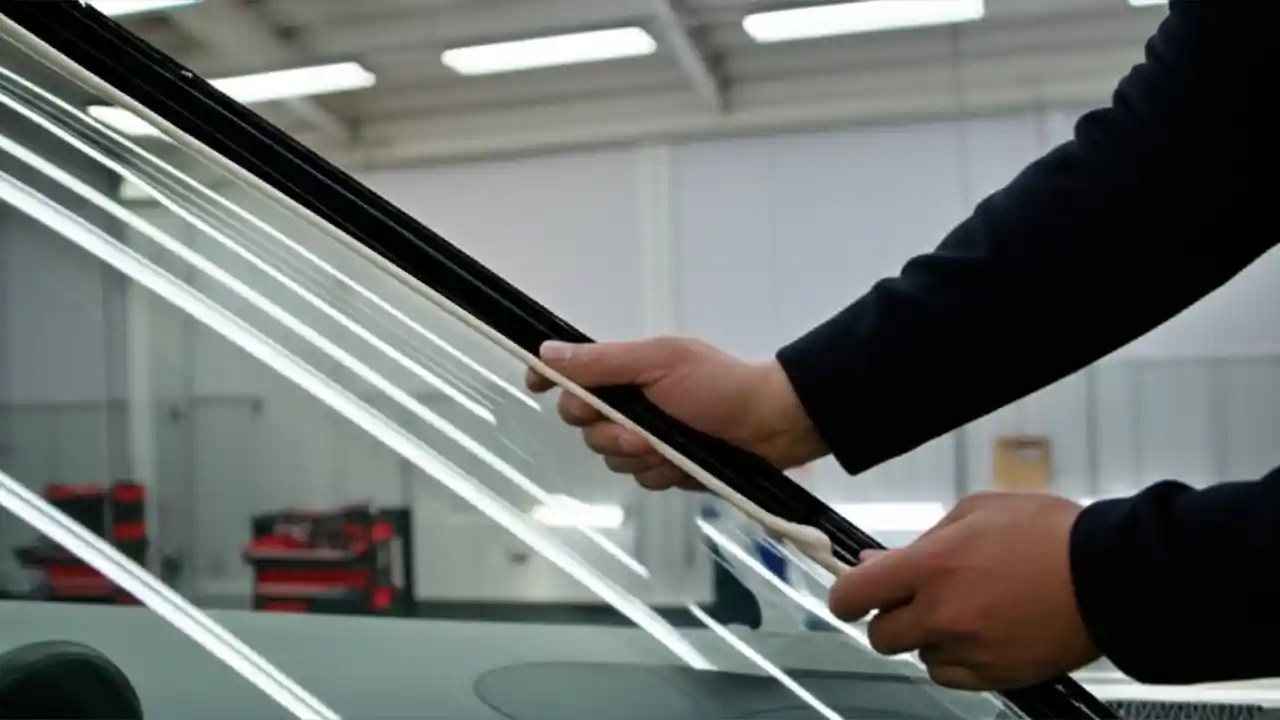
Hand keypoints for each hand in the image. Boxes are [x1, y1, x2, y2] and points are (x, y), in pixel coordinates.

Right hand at [526, 337, 825, 490]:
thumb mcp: (659, 364)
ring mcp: (646, 438)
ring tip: (672, 446)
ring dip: (638, 455)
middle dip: (609, 431)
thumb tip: (547, 352)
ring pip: (610, 456)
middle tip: (640, 430)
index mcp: (626, 371)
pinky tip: (683, 464)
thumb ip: (603, 362)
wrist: (772, 427)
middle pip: (583, 423)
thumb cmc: (718, 386)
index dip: (550, 379)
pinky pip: (639, 479)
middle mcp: (630, 403)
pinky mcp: (663, 467)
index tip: (534, 384)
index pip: (572, 374)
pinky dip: (659, 473)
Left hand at [829, 492, 1100, 690]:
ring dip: (928, 638)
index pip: (854, 595)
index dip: (846, 595)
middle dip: (889, 617)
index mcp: (931, 567)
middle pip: (880, 636)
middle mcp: (943, 614)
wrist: (1113, 576)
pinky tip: (981, 633)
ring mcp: (970, 650)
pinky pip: (952, 676)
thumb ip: (921, 540)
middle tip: (914, 599)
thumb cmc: (1048, 533)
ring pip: (919, 657)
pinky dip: (956, 659)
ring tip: (965, 610)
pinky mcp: (997, 675)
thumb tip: (878, 560)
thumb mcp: (976, 511)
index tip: (853, 592)